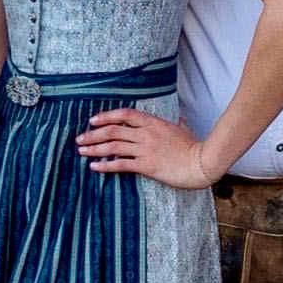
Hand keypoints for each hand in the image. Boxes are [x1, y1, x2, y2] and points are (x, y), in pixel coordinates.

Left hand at [79, 107, 224, 188]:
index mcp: (153, 123)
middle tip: (80, 139)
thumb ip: (178, 124)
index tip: (92, 120)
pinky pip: (121, 164)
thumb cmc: (195, 147)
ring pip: (113, 147)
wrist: (202, 162)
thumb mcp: (184, 130)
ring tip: (81, 151)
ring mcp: (145, 149)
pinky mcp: (146, 165)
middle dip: (93, 134)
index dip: (106, 116)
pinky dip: (105, 166)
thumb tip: (180, 120)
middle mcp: (146, 134)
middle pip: (113, 131)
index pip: (124, 114)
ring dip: (94, 149)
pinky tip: (94, 168)